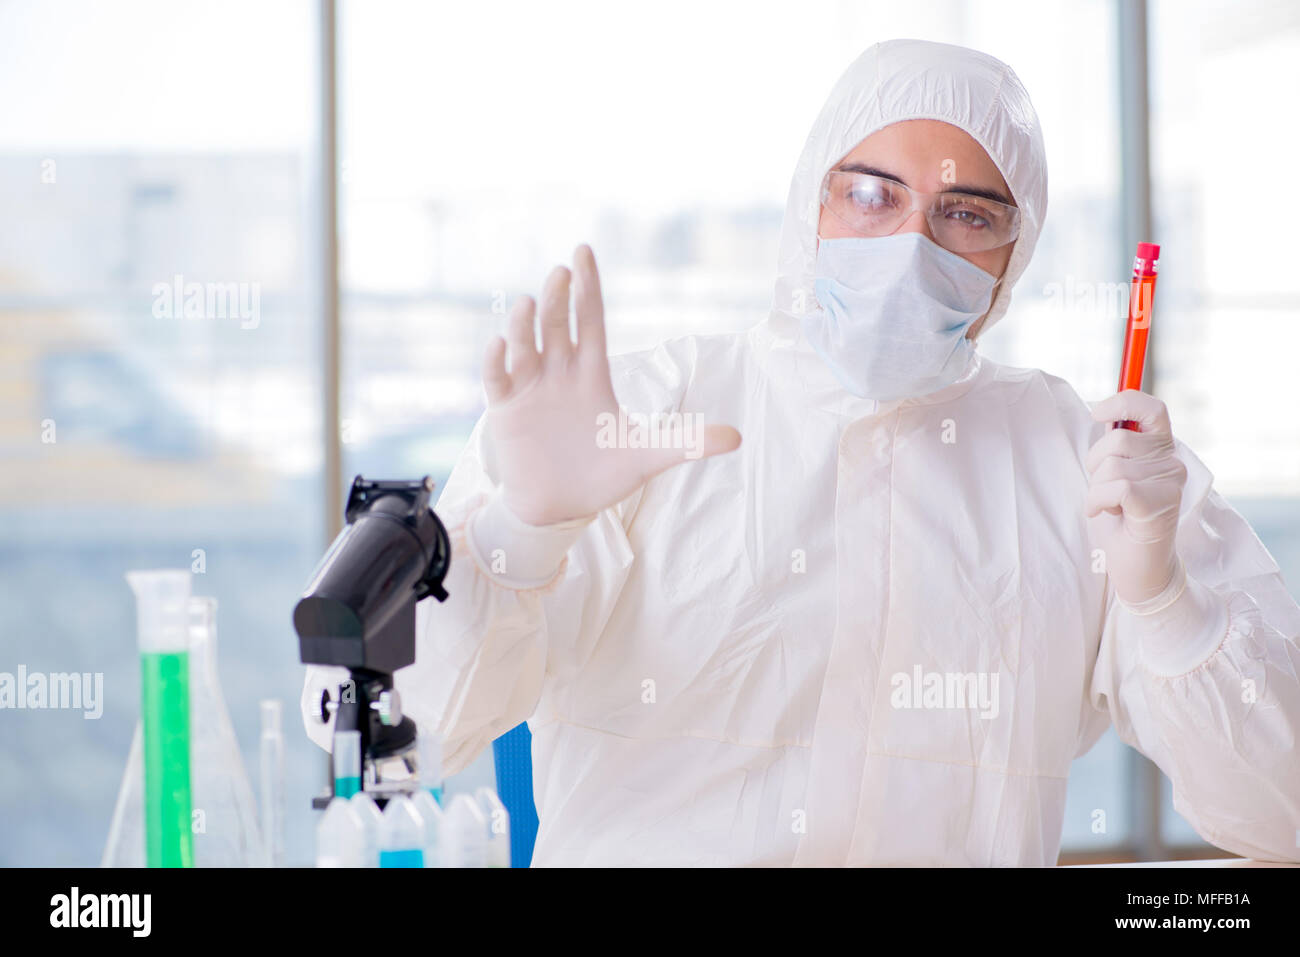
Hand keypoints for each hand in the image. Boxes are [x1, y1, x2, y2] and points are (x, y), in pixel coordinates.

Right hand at [482, 244, 741, 526]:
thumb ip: (688, 442)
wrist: (561, 508)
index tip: (583, 252)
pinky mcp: (506, 410)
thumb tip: (738, 437)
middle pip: (558, 326)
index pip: (591, 321)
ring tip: (530, 303)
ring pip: (525, 345)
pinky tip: (500, 344)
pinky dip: (496, 361)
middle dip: (559, 298)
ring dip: (525, 324)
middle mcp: (559, 373)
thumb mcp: (649, 456)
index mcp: (592, 375)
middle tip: (563, 271)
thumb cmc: (602, 474)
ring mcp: (530, 389)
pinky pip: (497, 379)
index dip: (588, 288)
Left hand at [1085, 391, 1187, 605]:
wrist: (1137, 569)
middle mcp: (1172, 463)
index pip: (1152, 409)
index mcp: (1162, 451)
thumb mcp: (1115, 476)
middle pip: (1118, 440)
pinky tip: (1104, 513)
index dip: (1123, 402)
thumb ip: (1116, 448)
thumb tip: (1103, 413)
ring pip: (1113, 465)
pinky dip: (1098, 501)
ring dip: (1096, 488)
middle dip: (1095, 464)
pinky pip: (1116, 487)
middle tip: (1103, 491)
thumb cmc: (1122, 522)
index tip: (1096, 413)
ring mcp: (1169, 484)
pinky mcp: (1160, 505)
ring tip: (1109, 506)